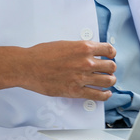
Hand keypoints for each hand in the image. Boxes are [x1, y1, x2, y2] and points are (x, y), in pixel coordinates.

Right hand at [0, 40, 116, 99]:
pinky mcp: (76, 91)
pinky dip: (105, 95)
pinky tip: (105, 93)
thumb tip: (89, 52)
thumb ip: (80, 49)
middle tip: (108, 70)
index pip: (109, 50)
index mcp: (84, 47)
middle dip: (110, 68)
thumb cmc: (41, 54)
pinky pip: (98, 95)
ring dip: (110, 81)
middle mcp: (86, 62)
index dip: (111, 54)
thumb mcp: (65, 44)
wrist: (27, 67)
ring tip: (108, 81)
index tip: (110, 56)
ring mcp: (82, 77)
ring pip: (108, 80)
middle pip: (111, 66)